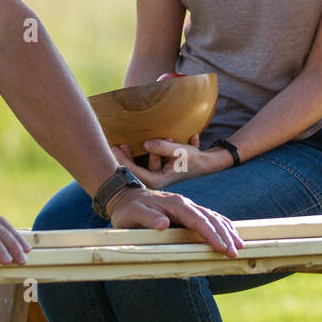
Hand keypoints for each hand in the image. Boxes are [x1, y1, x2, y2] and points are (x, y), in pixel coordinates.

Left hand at [105, 188, 243, 257]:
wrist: (126, 197)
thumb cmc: (129, 208)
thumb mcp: (132, 213)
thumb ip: (147, 217)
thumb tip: (164, 223)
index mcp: (175, 204)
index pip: (197, 220)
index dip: (210, 234)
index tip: (221, 247)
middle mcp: (185, 204)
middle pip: (210, 218)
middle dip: (224, 235)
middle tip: (235, 252)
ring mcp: (188, 207)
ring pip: (213, 217)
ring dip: (227, 231)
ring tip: (239, 245)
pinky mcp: (187, 212)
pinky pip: (209, 218)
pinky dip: (221, 226)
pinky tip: (230, 235)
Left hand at [110, 135, 229, 189]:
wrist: (207, 163)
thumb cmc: (193, 159)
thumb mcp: (179, 151)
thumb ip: (162, 148)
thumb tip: (145, 144)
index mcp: (157, 180)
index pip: (134, 172)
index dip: (123, 160)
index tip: (114, 148)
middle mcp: (155, 180)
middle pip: (135, 170)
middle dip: (126, 157)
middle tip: (117, 144)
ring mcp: (158, 175)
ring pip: (143, 164)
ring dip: (139, 154)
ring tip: (133, 141)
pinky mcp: (161, 169)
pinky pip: (151, 161)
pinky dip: (151, 152)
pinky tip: (157, 143)